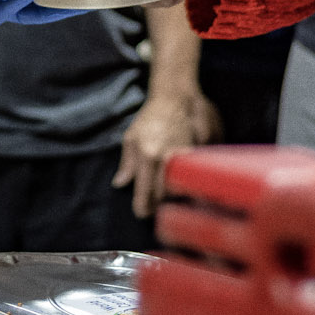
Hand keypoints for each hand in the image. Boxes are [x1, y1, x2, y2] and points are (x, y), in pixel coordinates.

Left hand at [114, 92, 216, 217]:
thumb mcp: (131, 138)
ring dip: (170, 197)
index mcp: (147, 156)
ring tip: (164, 198)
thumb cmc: (150, 119)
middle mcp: (165, 159)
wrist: (175, 101)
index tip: (140, 213)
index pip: (145, 192)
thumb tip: (119, 184)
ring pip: (178, 190)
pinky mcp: (194, 156)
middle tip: (151, 208)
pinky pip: (189, 179)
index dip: (142, 207)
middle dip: (156, 205)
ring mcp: (182, 158)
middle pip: (162, 196)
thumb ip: (126, 164)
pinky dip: (183, 186)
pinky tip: (179, 187)